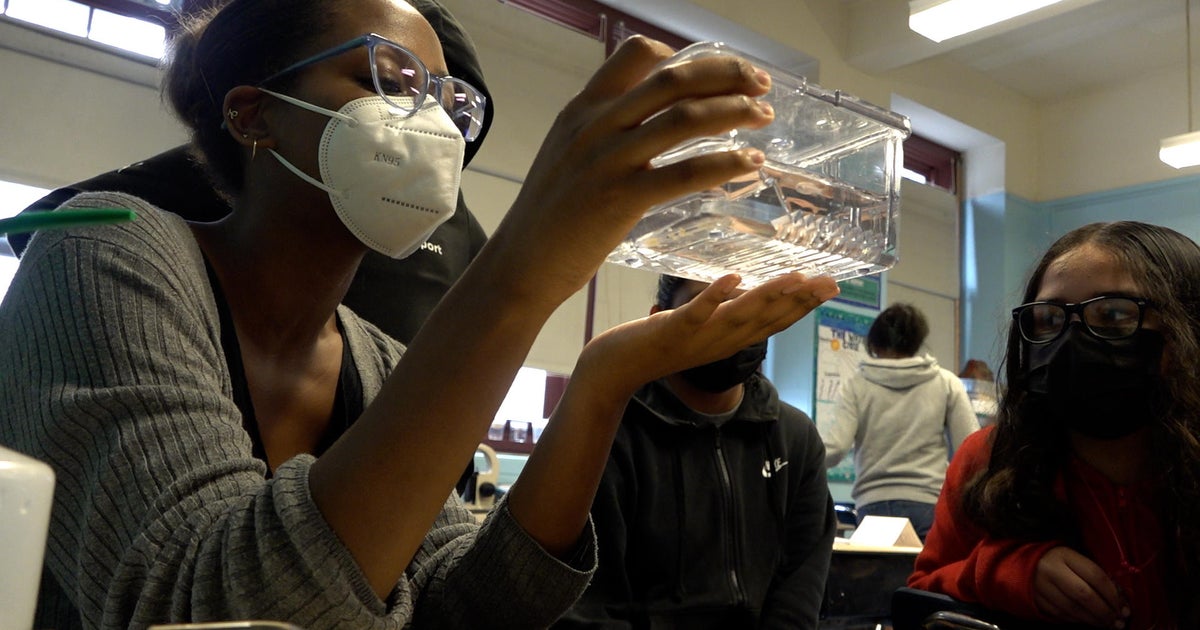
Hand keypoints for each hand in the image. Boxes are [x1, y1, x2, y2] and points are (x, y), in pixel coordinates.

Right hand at [487, 35, 775, 308]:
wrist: (521, 264)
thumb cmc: (549, 216)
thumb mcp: (567, 153)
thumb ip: (602, 129)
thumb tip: (647, 117)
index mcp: (582, 108)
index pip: (636, 54)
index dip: (686, 55)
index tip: (718, 70)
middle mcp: (595, 125)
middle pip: (672, 78)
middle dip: (727, 74)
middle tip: (761, 84)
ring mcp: (607, 160)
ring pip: (684, 118)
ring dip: (734, 112)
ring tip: (764, 118)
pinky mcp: (621, 199)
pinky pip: (686, 172)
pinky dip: (725, 163)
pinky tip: (749, 163)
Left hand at [575, 273, 838, 399]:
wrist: (615, 369)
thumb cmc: (653, 344)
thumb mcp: (696, 330)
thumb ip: (720, 315)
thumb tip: (741, 291)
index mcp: (727, 340)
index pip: (772, 324)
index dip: (803, 307)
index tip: (830, 287)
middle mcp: (720, 342)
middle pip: (766, 321)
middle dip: (800, 301)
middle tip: (830, 282)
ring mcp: (698, 338)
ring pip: (740, 317)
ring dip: (768, 297)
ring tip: (795, 277)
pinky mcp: (672, 331)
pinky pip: (697, 313)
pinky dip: (715, 296)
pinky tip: (733, 277)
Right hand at [1033, 546, 1129, 628]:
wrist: (1024, 563)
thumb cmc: (1058, 561)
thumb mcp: (1075, 559)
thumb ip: (1094, 575)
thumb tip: (1119, 599)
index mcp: (1064, 555)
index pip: (1094, 575)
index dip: (1113, 594)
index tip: (1124, 607)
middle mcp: (1051, 570)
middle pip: (1084, 594)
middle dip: (1105, 611)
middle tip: (1119, 621)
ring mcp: (1041, 586)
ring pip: (1073, 609)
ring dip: (1094, 620)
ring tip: (1108, 624)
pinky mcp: (1036, 600)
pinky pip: (1061, 615)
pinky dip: (1078, 620)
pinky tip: (1089, 621)